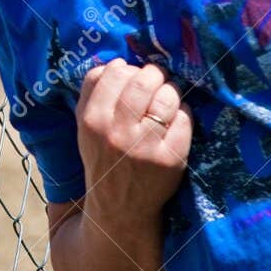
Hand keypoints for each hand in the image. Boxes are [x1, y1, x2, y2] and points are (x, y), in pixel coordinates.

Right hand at [75, 59, 192, 224]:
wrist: (119, 209)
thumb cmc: (103, 159)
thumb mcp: (86, 128)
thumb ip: (93, 93)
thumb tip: (118, 62)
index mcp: (92, 121)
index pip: (112, 72)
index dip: (126, 68)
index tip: (131, 76)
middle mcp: (116, 133)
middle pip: (142, 80)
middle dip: (153, 74)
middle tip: (156, 80)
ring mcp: (145, 146)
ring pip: (166, 96)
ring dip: (170, 91)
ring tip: (167, 98)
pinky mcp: (171, 158)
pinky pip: (184, 118)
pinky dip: (183, 112)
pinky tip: (176, 119)